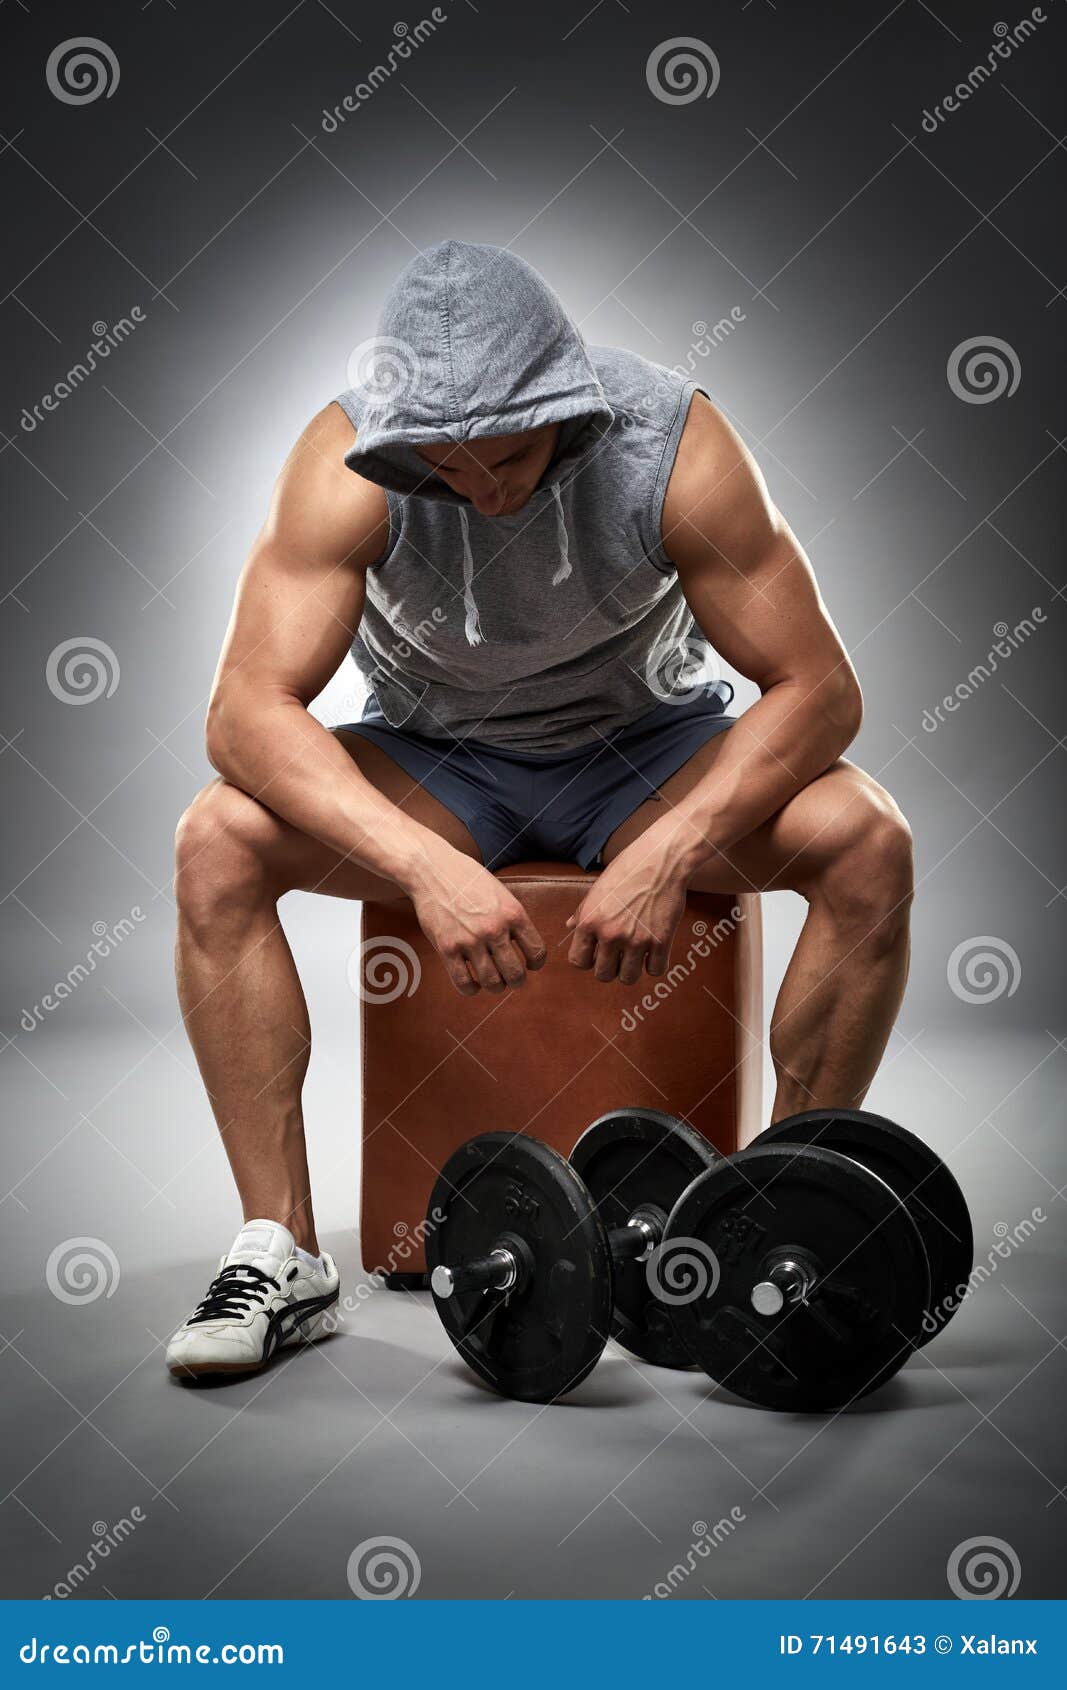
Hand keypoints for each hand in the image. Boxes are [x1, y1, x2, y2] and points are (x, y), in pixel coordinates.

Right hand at [410, 850, 546, 995]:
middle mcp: (494, 929)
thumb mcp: (501, 893)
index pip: (537, 951)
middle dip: (517, 981)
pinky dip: (471, 989)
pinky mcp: (447, 948)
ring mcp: (470, 940)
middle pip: (516, 974)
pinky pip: (463, 982)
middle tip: (512, 979)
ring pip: (492, 982)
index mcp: (513, 914)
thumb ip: (512, 919)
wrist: (433, 870)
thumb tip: (521, 946)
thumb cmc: (468, 879)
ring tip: (493, 982)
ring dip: (495, 987)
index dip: (536, 964)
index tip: (530, 965)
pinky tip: (472, 984)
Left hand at [566, 847, 687, 983]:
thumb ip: (582, 913)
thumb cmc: (627, 870)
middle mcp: (610, 934)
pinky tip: (653, 953)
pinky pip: (655, 971)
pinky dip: (654, 965)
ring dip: (631, 970)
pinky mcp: (661, 940)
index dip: (587, 961)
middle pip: (603, 975)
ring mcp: (637, 940)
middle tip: (617, 957)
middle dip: (609, 969)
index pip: (578, 961)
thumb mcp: (597, 889)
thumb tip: (569, 926)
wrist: (660, 860)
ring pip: (628, 978)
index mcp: (590, 922)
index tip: (596, 955)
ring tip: (635, 957)